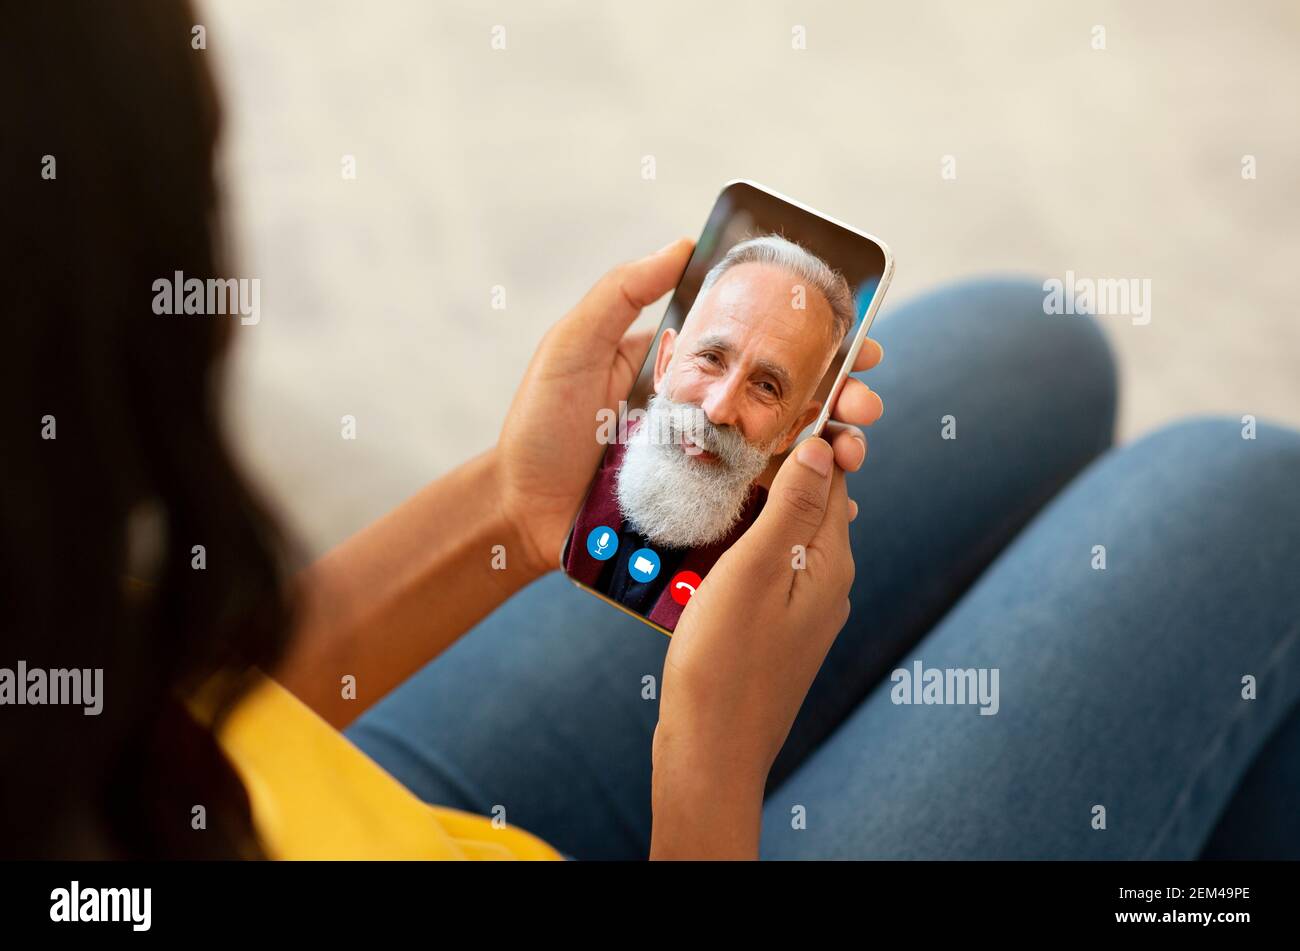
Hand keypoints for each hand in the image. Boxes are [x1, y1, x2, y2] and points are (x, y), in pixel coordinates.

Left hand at [495, 240, 884, 578]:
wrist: (521, 511)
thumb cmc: (540, 426)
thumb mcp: (572, 347)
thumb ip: (620, 295)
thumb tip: (682, 244)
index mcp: (685, 365)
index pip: (760, 343)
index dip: (815, 337)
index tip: (859, 334)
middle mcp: (707, 410)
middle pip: (789, 396)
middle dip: (841, 393)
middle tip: (867, 399)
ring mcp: (709, 461)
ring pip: (789, 447)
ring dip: (834, 442)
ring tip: (855, 445)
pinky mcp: (705, 507)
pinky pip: (763, 499)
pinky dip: (805, 494)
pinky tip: (838, 493)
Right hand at [650, 437, 855, 858]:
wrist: (710, 752)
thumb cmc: (724, 664)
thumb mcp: (753, 572)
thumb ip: (790, 508)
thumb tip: (823, 447)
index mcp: (830, 562)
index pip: (832, 474)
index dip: (807, 433)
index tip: (770, 403)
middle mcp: (828, 582)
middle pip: (810, 501)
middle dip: (778, 465)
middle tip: (729, 435)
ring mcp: (804, 608)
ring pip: (785, 532)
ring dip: (756, 503)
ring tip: (714, 474)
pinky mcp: (777, 627)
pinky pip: (768, 565)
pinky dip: (745, 540)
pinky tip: (711, 536)